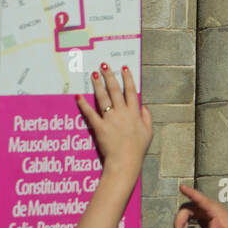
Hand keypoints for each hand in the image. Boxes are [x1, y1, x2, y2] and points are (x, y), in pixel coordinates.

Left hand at [76, 63, 151, 181]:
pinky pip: (90, 113)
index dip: (128, 78)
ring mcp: (110, 119)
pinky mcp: (99, 127)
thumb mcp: (148, 133)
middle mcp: (122, 113)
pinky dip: (84, 104)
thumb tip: (144, 107)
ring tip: (94, 74)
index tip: (124, 68)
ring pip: (103, 98)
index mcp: (135, 113)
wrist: (125, 162)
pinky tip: (78, 96)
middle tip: (104, 65)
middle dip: (110, 76)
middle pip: (115, 90)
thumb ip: (147, 118)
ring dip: (98, 84)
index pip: (131, 91)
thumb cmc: (137, 149)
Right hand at [174, 183, 227, 227]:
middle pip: (187, 208)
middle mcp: (206, 207)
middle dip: (180, 221)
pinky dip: (184, 227)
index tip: (182, 187)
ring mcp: (203, 211)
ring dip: (181, 226)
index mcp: (213, 208)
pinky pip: (188, 219)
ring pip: (186, 213)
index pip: (200, 198)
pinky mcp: (201, 217)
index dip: (190, 192)